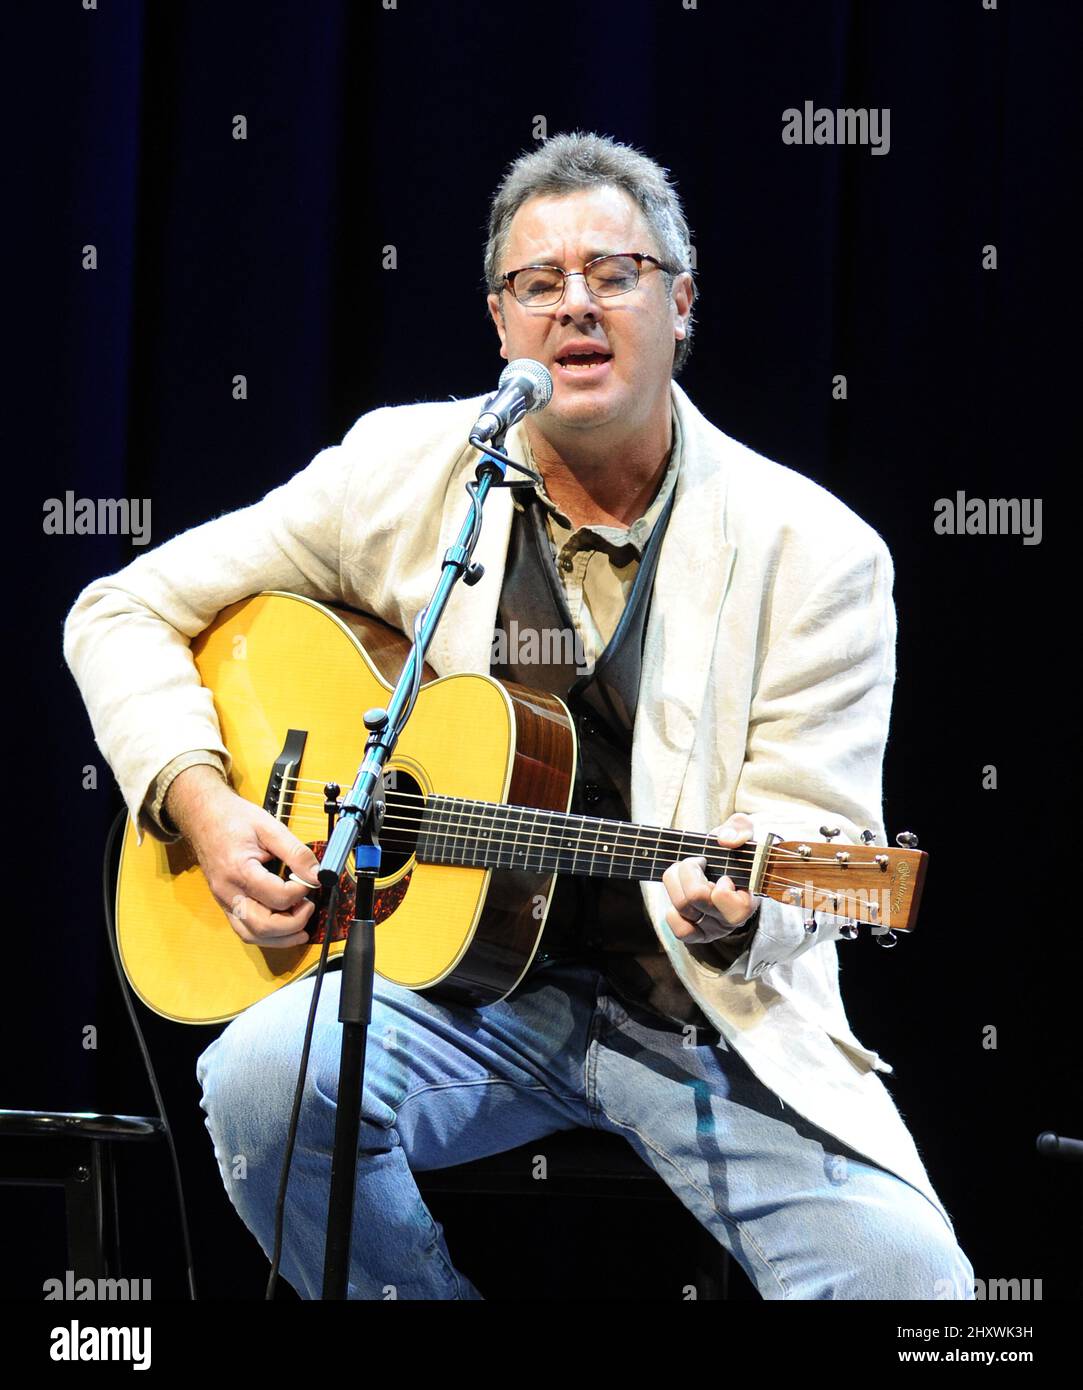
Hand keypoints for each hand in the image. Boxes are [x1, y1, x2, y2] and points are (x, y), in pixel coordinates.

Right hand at [165, 765, 320, 947]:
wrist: (203, 817)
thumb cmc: (234, 819)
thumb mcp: (270, 827)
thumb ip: (295, 852)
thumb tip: (317, 874)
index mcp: (239, 871)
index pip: (278, 897)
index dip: (301, 892)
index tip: (311, 880)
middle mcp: (228, 892)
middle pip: (264, 926)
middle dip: (294, 922)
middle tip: (309, 905)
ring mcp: (224, 901)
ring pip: (253, 936)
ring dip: (282, 937)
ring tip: (302, 923)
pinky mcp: (225, 904)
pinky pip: (245, 931)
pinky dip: (267, 935)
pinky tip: (285, 928)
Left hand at [662, 813, 756, 944]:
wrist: (727, 865)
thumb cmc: (735, 851)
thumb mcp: (741, 831)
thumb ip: (740, 829)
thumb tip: (726, 840)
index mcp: (749, 898)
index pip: (729, 902)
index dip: (720, 884)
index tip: (723, 873)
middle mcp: (732, 919)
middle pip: (695, 898)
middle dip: (688, 871)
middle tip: (697, 862)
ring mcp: (714, 929)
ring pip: (681, 908)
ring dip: (675, 882)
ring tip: (686, 871)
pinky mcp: (699, 934)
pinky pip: (680, 930)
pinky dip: (673, 912)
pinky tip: (681, 895)